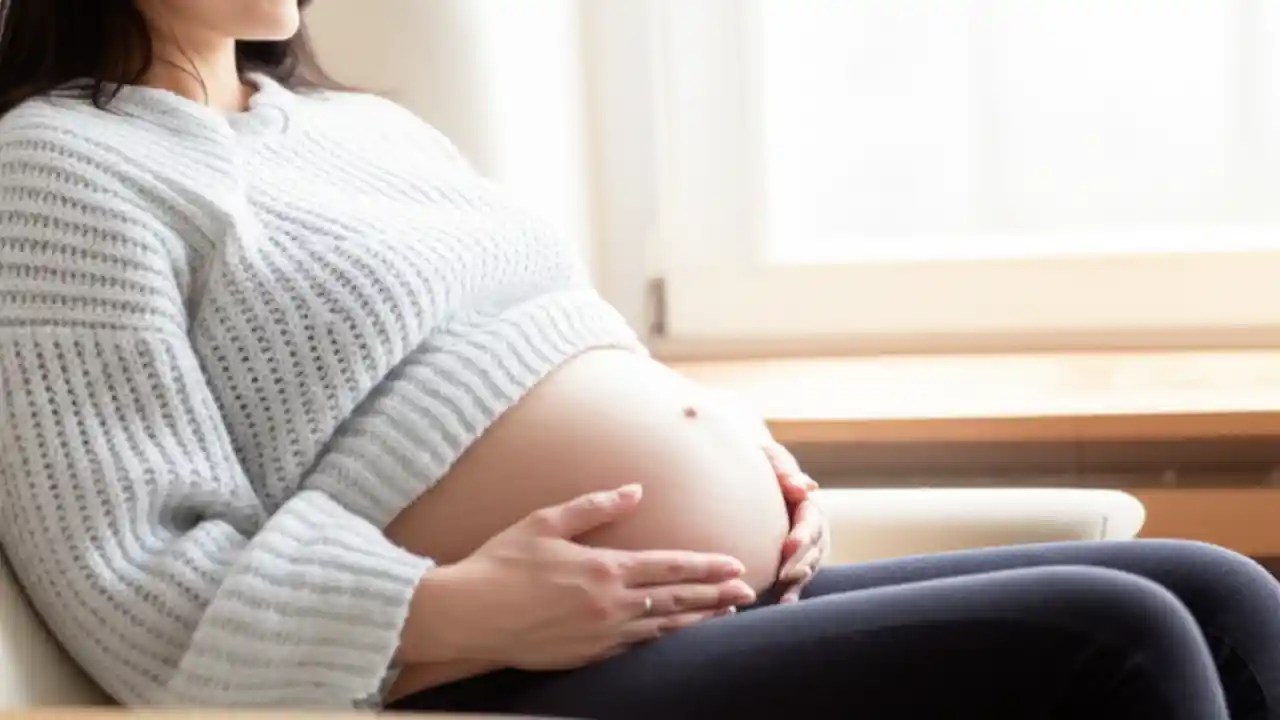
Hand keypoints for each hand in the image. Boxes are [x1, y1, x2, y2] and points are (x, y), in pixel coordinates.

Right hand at [403, 485, 755, 668]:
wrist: (469, 615)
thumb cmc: (502, 562)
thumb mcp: (546, 522)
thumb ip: (594, 506)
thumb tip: (635, 490)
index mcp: (605, 568)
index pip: (670, 566)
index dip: (706, 566)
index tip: (734, 565)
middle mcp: (611, 604)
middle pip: (677, 600)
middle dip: (715, 595)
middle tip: (747, 591)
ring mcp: (601, 634)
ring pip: (663, 628)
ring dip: (697, 620)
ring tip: (724, 614)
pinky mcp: (587, 655)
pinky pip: (636, 647)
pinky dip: (663, 639)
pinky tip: (676, 635)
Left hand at [764, 441, 829, 602]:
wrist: (753, 475)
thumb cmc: (763, 462)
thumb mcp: (772, 457)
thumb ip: (785, 469)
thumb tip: (806, 487)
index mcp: (808, 504)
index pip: (810, 521)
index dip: (802, 535)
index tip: (789, 546)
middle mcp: (812, 529)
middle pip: (813, 549)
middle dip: (800, 562)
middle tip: (784, 575)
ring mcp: (805, 549)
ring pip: (807, 568)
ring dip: (797, 583)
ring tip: (785, 598)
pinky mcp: (792, 563)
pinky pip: (794, 581)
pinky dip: (789, 593)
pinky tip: (780, 606)